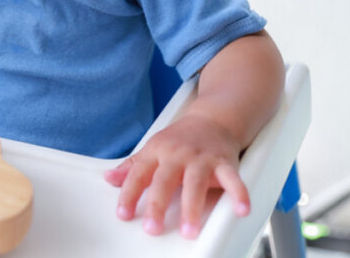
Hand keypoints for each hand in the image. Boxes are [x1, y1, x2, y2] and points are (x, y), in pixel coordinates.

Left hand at [103, 113, 249, 238]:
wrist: (212, 119)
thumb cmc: (180, 139)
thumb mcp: (153, 148)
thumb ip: (132, 167)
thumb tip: (108, 179)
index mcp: (157, 151)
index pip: (138, 174)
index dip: (129, 194)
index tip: (123, 214)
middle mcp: (178, 155)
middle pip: (165, 180)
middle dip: (157, 205)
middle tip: (153, 229)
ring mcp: (202, 158)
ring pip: (195, 183)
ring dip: (192, 208)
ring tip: (189, 231)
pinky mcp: (224, 163)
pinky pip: (233, 179)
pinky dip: (238, 194)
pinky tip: (241, 210)